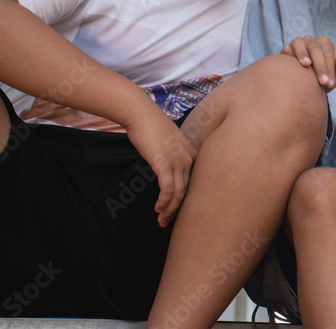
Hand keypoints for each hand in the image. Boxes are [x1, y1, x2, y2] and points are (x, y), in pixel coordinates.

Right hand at [124, 108, 196, 227]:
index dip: (185, 200)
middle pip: (187, 191)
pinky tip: (158, 208)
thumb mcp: (168, 144)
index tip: (176, 211)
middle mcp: (189, 158)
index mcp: (193, 154)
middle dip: (177, 209)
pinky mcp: (164, 162)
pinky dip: (164, 201)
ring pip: (178, 193)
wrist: (141, 114)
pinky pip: (168, 188)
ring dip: (169, 209)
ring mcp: (178, 160)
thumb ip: (172, 159)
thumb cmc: (151, 128)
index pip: (193, 183)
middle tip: (167, 221)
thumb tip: (168, 173)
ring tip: (161, 220)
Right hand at [281, 35, 335, 91]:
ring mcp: (298, 43)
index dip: (330, 69)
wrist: (303, 85)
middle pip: (316, 50)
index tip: (330, 84)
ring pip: (299, 44)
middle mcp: (311, 40)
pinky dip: (289, 56)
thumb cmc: (321, 79)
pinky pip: (287, 49)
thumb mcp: (334, 77)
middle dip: (320, 67)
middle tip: (323, 83)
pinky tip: (291, 66)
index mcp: (325, 44)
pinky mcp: (286, 49)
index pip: (328, 55)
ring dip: (303, 54)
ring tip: (306, 65)